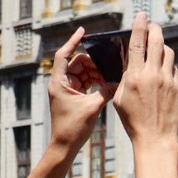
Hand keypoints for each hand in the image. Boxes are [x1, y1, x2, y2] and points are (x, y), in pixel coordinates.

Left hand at [47, 28, 113, 149]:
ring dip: (96, 73)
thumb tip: (119, 82)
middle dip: (93, 62)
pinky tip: (106, 84)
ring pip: (82, 73)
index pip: (64, 55)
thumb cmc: (72, 128)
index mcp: (59, 82)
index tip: (83, 31)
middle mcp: (60, 83)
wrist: (64, 146)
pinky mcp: (72, 97)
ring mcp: (66, 90)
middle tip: (108, 64)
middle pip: (76, 63)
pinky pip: (84, 83)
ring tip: (109, 77)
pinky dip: (95, 82)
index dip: (73, 41)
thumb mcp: (92, 108)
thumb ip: (106, 92)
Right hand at [112, 13, 177, 151]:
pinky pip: (173, 68)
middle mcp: (153, 75)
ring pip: (168, 52)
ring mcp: (168, 80)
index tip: (142, 15)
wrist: (156, 139)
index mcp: (134, 77)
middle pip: (157, 41)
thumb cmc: (133, 122)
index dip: (139, 26)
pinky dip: (167, 65)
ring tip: (156, 49)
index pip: (136, 44)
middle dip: (155, 29)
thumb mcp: (120, 99)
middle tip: (152, 25)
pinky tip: (162, 71)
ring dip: (162, 46)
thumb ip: (124, 78)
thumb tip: (129, 63)